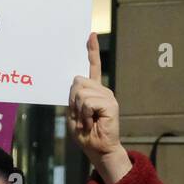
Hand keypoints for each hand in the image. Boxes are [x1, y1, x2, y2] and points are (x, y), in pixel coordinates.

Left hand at [69, 33, 131, 183]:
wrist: (98, 149)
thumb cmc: (85, 133)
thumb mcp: (74, 113)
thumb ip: (74, 96)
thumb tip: (77, 79)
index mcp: (94, 91)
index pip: (93, 67)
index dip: (92, 51)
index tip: (91, 34)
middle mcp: (102, 90)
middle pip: (77, 82)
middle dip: (73, 100)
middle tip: (81, 116)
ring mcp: (108, 96)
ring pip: (81, 93)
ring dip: (79, 110)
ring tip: (88, 121)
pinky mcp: (111, 104)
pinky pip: (88, 102)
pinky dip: (85, 115)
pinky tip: (93, 123)